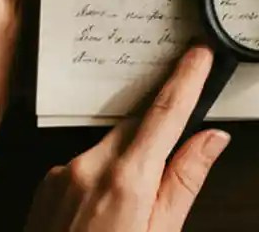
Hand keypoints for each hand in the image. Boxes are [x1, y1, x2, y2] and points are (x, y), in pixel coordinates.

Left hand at [24, 46, 230, 231]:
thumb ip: (184, 182)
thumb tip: (212, 140)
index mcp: (126, 180)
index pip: (165, 114)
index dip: (186, 79)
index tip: (199, 54)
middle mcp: (89, 167)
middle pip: (136, 125)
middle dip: (159, 123)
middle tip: (183, 128)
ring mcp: (63, 173)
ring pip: (110, 143)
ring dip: (130, 155)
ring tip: (136, 200)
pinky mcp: (47, 183)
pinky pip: (85, 162)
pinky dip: (103, 171)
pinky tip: (106, 205)